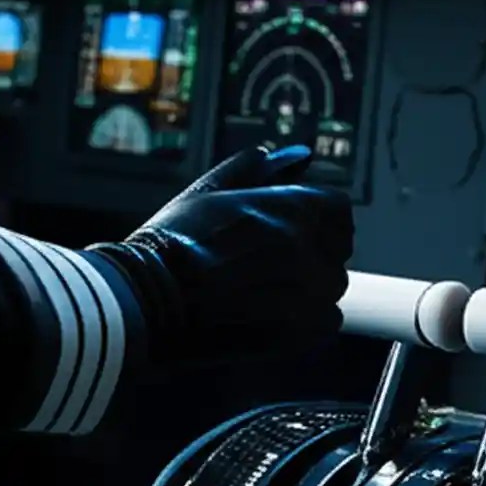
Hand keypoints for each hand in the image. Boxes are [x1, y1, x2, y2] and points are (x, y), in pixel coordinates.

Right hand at [91, 145, 353, 369]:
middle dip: (310, 255)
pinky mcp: (302, 331)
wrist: (148, 301)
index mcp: (293, 208)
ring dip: (306, 289)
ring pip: (329, 287)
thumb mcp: (207, 193)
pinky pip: (325, 323)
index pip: (337, 209)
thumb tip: (295, 154)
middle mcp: (309, 248)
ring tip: (256, 293)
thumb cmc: (171, 245)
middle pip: (335, 249)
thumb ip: (255, 171)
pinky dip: (303, 322)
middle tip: (262, 267)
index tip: (292, 233)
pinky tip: (263, 317)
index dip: (316, 220)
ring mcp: (309, 292)